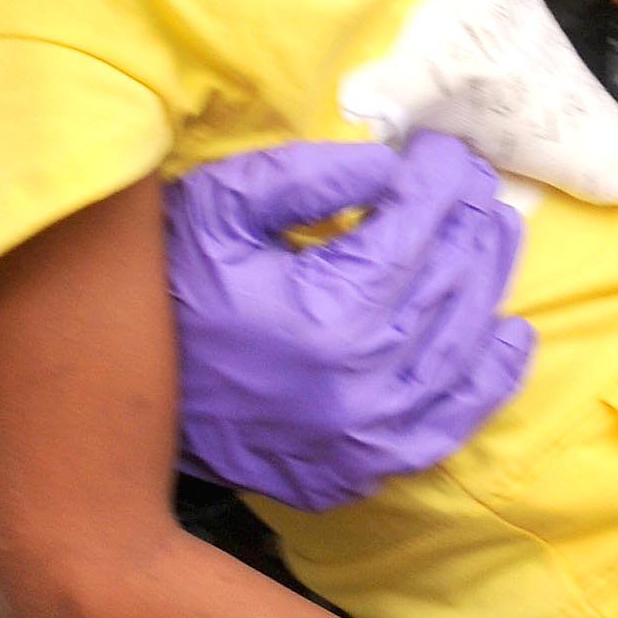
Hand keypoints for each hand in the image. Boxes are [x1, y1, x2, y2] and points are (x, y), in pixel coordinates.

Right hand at [165, 131, 533, 508]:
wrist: (110, 407)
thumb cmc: (164, 293)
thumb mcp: (215, 209)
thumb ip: (303, 177)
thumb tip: (387, 166)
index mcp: (333, 311)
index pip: (419, 228)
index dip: (442, 178)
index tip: (446, 150)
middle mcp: (366, 380)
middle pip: (451, 282)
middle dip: (471, 219)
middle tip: (475, 183)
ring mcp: (369, 434)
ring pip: (463, 345)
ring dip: (489, 281)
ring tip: (498, 233)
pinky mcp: (360, 467)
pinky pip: (449, 422)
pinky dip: (488, 378)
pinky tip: (507, 337)